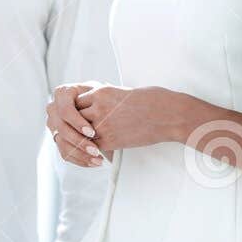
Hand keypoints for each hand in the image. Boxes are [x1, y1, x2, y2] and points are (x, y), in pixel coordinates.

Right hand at [47, 81, 106, 166]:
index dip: (78, 123)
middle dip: (80, 142)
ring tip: (97, 159)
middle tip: (96, 150)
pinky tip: (92, 162)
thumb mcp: (101, 92)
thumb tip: (101, 112)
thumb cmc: (102, 96)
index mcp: (62, 93)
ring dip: (80, 154)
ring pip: (62, 143)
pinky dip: (79, 159)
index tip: (93, 132)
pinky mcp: (58, 138)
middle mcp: (54, 108)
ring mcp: (53, 124)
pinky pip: (64, 152)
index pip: (65, 110)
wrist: (100, 104)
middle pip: (63, 129)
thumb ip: (97, 100)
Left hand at [47, 82, 180, 166]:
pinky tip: (98, 149)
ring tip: (87, 141)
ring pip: (80, 133)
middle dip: (76, 125)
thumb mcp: (122, 92)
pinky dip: (92, 148)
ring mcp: (102, 125)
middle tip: (78, 131)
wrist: (168, 114)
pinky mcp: (110, 140)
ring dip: (82, 137)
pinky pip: (92, 145)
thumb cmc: (151, 100)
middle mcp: (98, 107)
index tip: (82, 116)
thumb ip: (105, 98)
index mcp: (101, 92)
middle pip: (74, 118)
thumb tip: (95, 103)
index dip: (78, 111)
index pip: (75, 102)